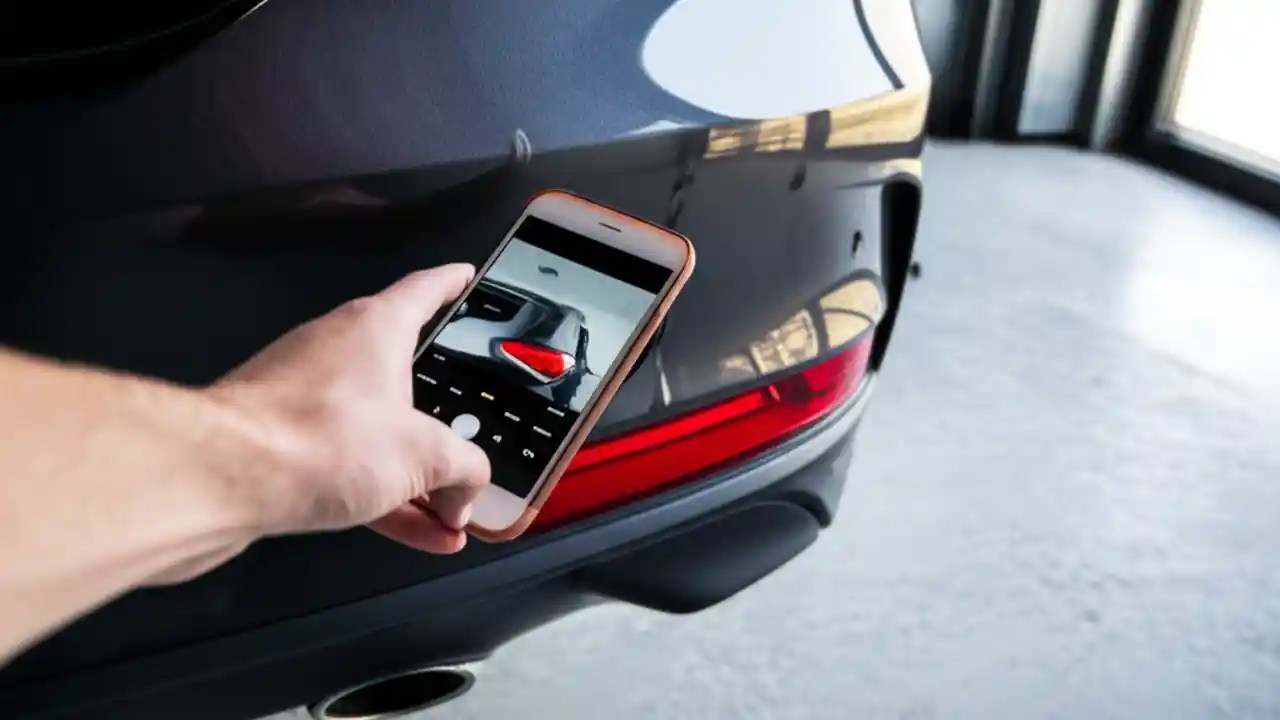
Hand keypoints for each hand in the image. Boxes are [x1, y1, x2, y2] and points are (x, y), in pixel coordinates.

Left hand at [209, 264, 489, 553]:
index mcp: (375, 329)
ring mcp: (302, 397)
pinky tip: (410, 531)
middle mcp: (335, 352)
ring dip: (413, 477)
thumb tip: (467, 489)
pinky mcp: (277, 441)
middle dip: (439, 420)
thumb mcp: (424, 456)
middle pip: (402, 377)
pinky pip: (344, 466)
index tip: (465, 275)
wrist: (220, 478)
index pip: (425, 290)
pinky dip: (379, 496)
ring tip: (446, 514)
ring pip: (374, 433)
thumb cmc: (313, 439)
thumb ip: (463, 468)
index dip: (452, 283)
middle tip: (469, 438)